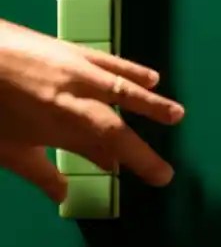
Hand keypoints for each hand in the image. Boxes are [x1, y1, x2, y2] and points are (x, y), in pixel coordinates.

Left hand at [0, 19, 183, 201]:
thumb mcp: (5, 148)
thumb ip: (38, 172)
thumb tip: (63, 195)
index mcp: (58, 122)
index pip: (108, 147)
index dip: (137, 163)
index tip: (158, 178)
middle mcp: (75, 97)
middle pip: (118, 126)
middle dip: (142, 150)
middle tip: (168, 170)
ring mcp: (77, 70)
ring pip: (124, 89)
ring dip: (152, 105)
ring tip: (176, 115)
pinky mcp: (73, 50)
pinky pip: (111, 62)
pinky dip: (133, 71)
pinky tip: (151, 78)